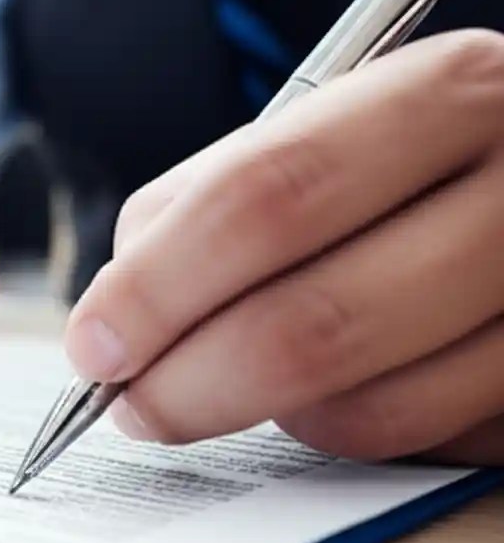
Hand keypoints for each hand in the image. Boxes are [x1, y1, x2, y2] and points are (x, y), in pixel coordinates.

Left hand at [64, 29, 503, 465]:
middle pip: (309, 326)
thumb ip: (208, 202)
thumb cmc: (406, 157)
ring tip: (228, 383)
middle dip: (184, 383)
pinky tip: (330, 386)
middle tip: (129, 403)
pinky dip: (342, 430)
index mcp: (448, 95)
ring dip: (262, 415)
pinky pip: (416, 447)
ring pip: (363, 412)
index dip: (158, 285)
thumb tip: (115, 319)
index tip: (94, 342)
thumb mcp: (323, 130)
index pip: (267, 200)